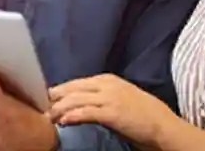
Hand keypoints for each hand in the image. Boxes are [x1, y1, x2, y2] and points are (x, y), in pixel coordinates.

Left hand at [48, 74, 176, 143]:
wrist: (163, 126)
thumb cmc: (142, 116)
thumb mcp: (119, 100)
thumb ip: (99, 99)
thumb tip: (78, 105)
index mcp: (107, 79)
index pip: (75, 83)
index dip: (59, 92)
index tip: (45, 101)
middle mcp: (106, 84)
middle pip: (71, 88)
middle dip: (54, 99)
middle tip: (40, 109)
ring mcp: (109, 97)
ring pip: (75, 99)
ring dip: (58, 109)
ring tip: (47, 118)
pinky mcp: (112, 112)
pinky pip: (86, 112)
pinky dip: (72, 116)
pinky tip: (63, 121)